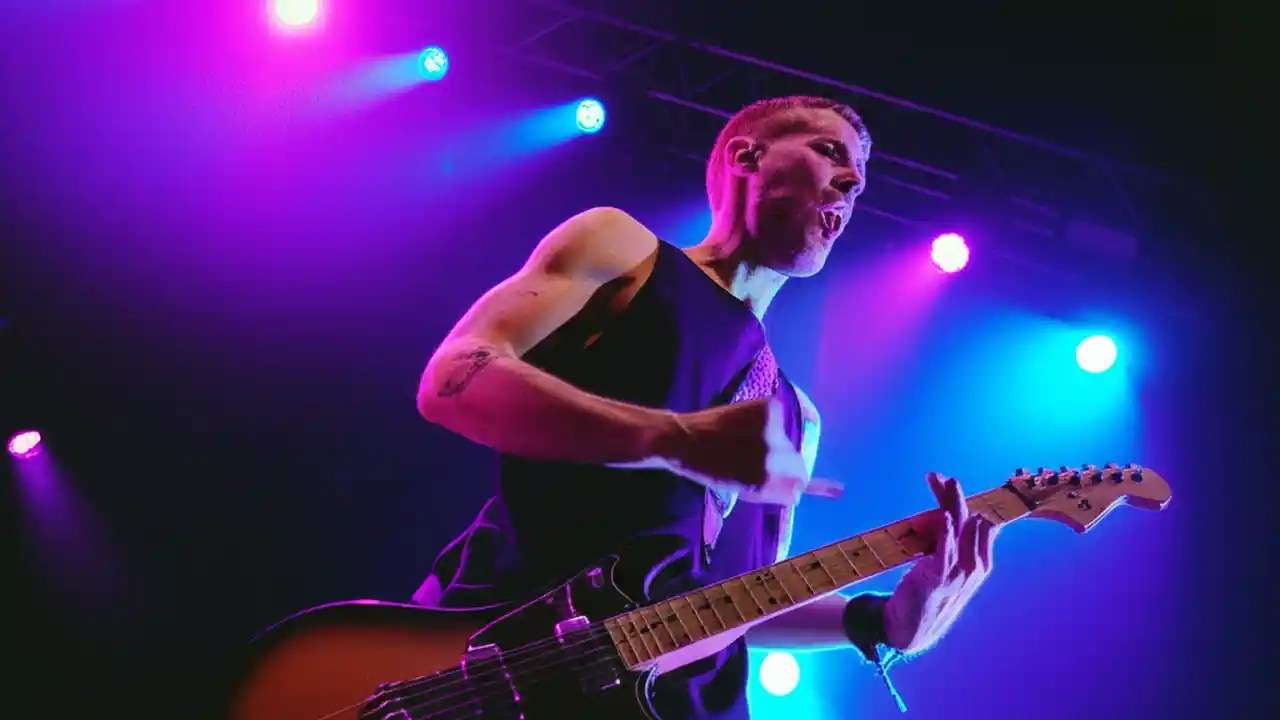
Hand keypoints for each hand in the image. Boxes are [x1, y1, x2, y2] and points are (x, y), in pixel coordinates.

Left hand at [658, 396, 840, 505]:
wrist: (684, 438)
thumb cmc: (709, 469)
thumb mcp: (742, 489)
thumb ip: (771, 491)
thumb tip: (797, 493)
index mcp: (766, 480)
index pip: (799, 483)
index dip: (791, 481)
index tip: (782, 478)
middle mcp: (772, 455)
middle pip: (797, 461)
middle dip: (785, 462)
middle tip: (761, 456)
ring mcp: (771, 429)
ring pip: (786, 439)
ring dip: (774, 440)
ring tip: (747, 438)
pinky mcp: (769, 407)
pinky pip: (778, 416)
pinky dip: (768, 419)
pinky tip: (747, 422)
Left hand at [883, 472, 996, 653]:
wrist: (913, 629)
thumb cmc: (930, 595)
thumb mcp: (949, 569)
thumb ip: (953, 545)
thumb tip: (949, 515)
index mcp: (981, 562)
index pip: (982, 522)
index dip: (966, 501)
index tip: (947, 484)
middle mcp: (975, 566)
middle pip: (969, 520)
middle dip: (955, 496)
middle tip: (941, 477)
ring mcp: (959, 572)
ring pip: (958, 528)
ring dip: (949, 502)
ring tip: (941, 481)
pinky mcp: (938, 577)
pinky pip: (945, 550)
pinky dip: (944, 532)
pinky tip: (941, 516)